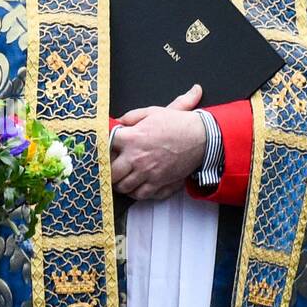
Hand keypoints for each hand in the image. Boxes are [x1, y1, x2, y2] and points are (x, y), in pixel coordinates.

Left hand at [110, 85, 204, 199]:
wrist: (202, 138)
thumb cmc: (179, 124)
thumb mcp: (153, 112)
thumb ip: (132, 116)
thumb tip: (118, 120)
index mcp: (133, 139)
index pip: (106, 145)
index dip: (104, 146)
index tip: (106, 147)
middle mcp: (137, 159)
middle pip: (112, 173)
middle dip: (109, 170)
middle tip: (111, 166)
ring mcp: (147, 174)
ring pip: (124, 187)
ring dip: (121, 183)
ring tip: (123, 177)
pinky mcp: (159, 184)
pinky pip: (141, 195)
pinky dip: (136, 192)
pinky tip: (136, 186)